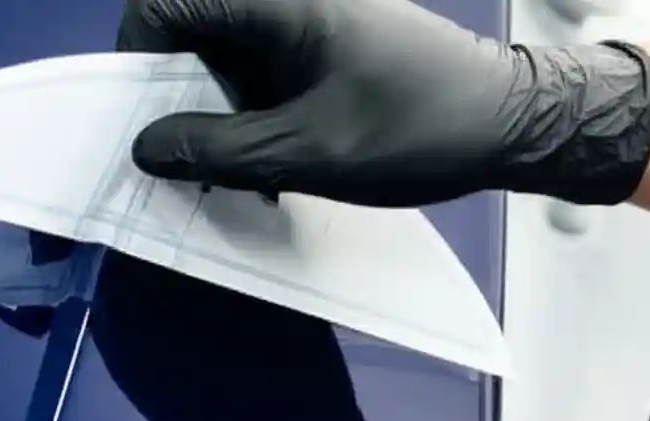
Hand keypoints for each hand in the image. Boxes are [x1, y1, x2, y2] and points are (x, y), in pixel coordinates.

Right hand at [117, 0, 649, 206]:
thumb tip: (144, 148)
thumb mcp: (308, 152)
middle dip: (177, 99)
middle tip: (190, 161)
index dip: (137, 59)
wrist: (512, 124)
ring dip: (215, 117)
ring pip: (221, 60)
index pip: (166, 4)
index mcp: (278, 1)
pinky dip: (249, 118)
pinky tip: (268, 165)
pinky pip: (257, 74)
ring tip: (237, 173)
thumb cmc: (418, 129)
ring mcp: (303, 21)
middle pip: (190, 33)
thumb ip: (219, 151)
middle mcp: (285, 0)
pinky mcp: (319, 47)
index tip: (144, 122)